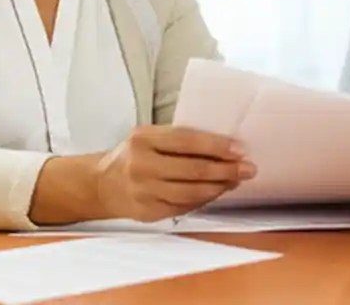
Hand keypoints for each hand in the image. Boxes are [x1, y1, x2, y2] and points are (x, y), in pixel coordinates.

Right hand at [94, 125, 256, 221]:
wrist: (101, 184)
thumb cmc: (134, 155)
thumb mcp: (149, 137)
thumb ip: (179, 140)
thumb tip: (224, 147)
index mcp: (143, 139)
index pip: (186, 140)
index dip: (216, 145)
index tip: (240, 149)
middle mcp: (141, 165)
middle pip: (192, 170)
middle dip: (226, 170)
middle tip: (248, 168)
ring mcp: (143, 192)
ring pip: (190, 193)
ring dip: (219, 187)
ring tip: (236, 180)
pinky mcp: (147, 212)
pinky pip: (183, 207)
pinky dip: (204, 200)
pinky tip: (217, 192)